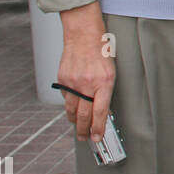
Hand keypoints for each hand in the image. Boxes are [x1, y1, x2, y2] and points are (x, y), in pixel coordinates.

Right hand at [58, 1, 115, 141]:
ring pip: (71, 109)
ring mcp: (73, 82)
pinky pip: (65, 96)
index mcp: (104, 83)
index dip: (98, 128)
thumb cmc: (101, 51)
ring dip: (74, 120)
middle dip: (83, 130)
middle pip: (83, 115)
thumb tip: (101, 110)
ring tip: (77, 126)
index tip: (96, 138)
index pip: (100, 112)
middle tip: (84, 138)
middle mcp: (87, 84)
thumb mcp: (111, 72)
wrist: (84, 35)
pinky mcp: (62, 79)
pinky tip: (73, 104)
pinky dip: (69, 102)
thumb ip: (105, 91)